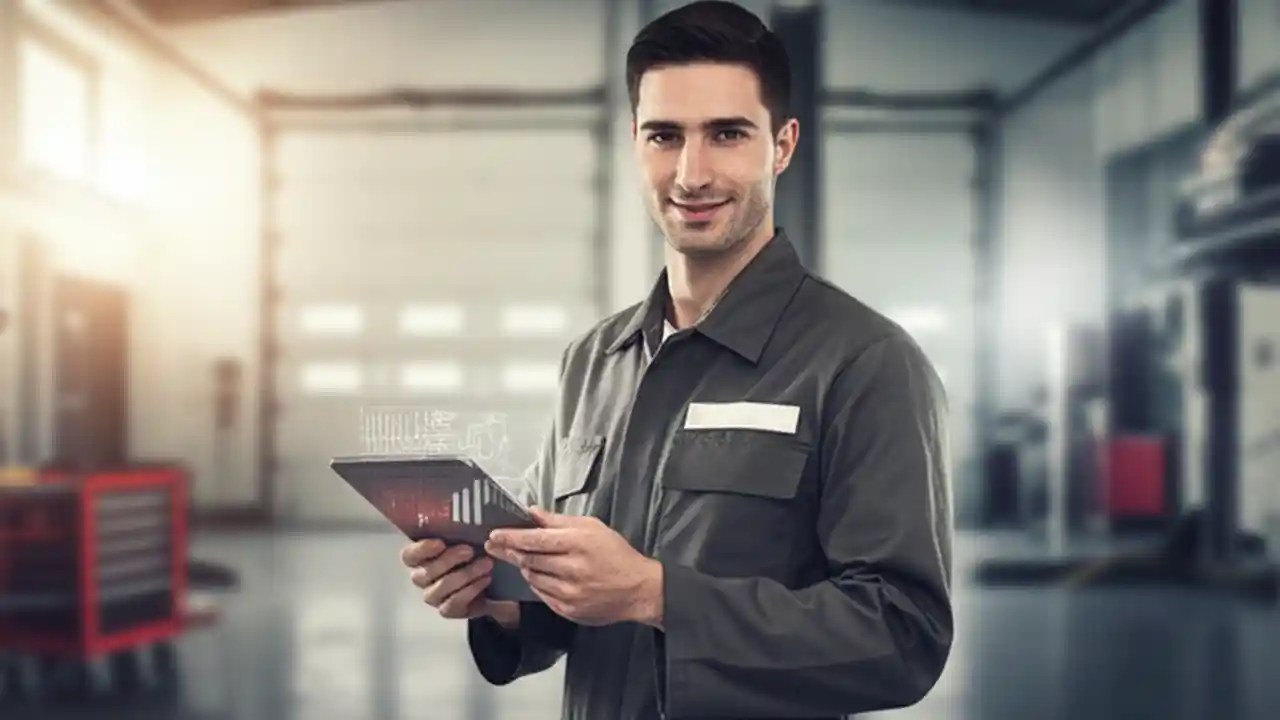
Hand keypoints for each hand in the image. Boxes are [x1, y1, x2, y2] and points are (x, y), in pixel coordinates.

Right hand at [399, 539, 517, 626]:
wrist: (495, 583)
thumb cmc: (475, 555)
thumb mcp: (469, 538)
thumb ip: (461, 529)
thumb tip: (465, 509)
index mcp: (422, 558)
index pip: (409, 556)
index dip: (421, 550)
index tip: (440, 543)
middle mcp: (423, 578)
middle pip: (424, 573)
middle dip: (448, 560)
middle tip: (470, 550)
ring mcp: (434, 596)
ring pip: (440, 588)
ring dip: (464, 575)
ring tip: (486, 565)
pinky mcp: (447, 609)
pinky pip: (453, 603)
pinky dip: (471, 590)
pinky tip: (485, 580)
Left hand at [485, 508, 663, 627]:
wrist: (638, 590)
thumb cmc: (616, 554)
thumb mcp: (592, 527)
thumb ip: (558, 521)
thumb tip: (532, 512)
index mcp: (579, 544)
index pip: (535, 539)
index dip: (511, 537)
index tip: (494, 534)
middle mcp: (572, 569)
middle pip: (530, 559)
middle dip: (510, 551)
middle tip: (495, 545)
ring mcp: (569, 593)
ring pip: (532, 578)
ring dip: (524, 567)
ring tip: (521, 558)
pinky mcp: (568, 610)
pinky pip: (541, 595)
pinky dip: (536, 583)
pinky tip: (540, 575)